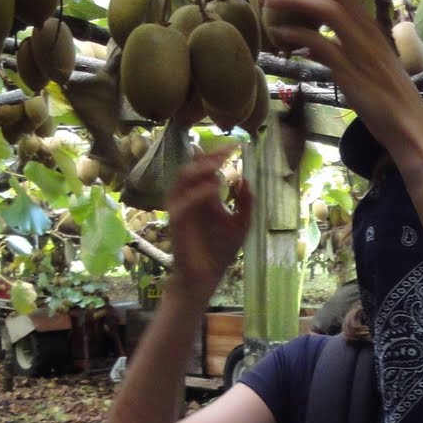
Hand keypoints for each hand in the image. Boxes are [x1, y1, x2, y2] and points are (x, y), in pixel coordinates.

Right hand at [167, 150, 252, 294]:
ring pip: (181, 181)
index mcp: (203, 196)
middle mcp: (189, 199)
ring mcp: (181, 210)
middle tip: (226, 151)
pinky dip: (197, 194)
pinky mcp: (177, 224)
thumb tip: (245, 179)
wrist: (206, 276)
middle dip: (207, 157)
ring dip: (199, 170)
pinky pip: (182, 204)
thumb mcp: (241, 223)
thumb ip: (245, 202)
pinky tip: (214, 188)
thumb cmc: (221, 250)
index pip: (205, 168)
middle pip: (191, 168)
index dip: (217, 155)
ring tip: (218, 164)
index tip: (237, 146)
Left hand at [261, 0, 422, 173]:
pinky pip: (325, 47)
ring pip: (331, 9)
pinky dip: (300, 37)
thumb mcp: (359, 66)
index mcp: (368, 26)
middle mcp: (366, 31)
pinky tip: (280, 36)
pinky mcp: (354, 74)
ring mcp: (361, 51)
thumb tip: (310, 42)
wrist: (411, 128)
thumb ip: (337, 49)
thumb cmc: (386, 99)